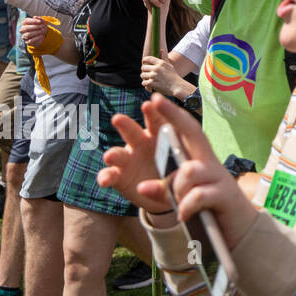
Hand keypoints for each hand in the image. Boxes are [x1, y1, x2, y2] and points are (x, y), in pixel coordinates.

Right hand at [19, 16, 48, 49]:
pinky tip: (41, 36)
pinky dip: (37, 38)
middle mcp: (23, 30)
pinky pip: (30, 41)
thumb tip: (35, 17)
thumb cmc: (41, 27)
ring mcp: (24, 36)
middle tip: (42, 26)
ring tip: (42, 31)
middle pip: (25, 28)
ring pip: (27, 35)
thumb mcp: (42, 22)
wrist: (44, 35)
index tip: (40, 21)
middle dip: (34, 27)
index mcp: (25, 24)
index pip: (25, 21)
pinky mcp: (27, 42)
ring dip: (36, 32)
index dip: (32, 21)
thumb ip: (39, 19)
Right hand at [97, 96, 176, 216]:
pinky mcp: (120, 177)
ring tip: (110, 156)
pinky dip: (106, 177)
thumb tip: (187, 171)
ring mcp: (128, 159)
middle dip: (124, 124)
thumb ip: (188, 164)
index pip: (157, 120)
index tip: (150, 103)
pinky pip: (110, 175)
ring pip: (117, 153)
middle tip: (118, 119)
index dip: (154, 111)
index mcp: (160, 133)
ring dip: (113, 154)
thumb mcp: (191, 163)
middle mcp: (140, 143)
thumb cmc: (183, 168)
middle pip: (131, 131)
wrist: (171, 192)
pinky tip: (104, 181)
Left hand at [111, 95, 257, 247]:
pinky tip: (185, 215)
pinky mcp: (225, 196)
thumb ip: (165, 190)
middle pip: (193, 133)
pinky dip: (186, 206)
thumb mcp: (184, 198)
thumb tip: (142, 187)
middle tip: (154, 101)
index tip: (155, 97)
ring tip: (178, 204)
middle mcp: (211, 163)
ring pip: (188, 171)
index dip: (173, 115)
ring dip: (175, 189)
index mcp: (201, 160)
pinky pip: (197, 195)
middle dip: (172, 116)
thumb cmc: (208, 210)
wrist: (239, 232)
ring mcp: (219, 177)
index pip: (188, 132)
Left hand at [140, 55, 191, 98]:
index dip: (144, 60)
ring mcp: (154, 76)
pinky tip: (150, 85)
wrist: (177, 86)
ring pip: (142, 75)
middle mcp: (157, 68)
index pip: (148, 58)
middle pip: (143, 67)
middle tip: (147, 74)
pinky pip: (144, 83)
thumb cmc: (174, 76)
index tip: (143, 62)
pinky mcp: (152, 83)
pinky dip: (146, 85)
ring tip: (149, 80)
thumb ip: (164, 58)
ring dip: (145, 78)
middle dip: (144, 71)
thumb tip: (161, 49)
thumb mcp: (170, 66)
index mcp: (161, 63)